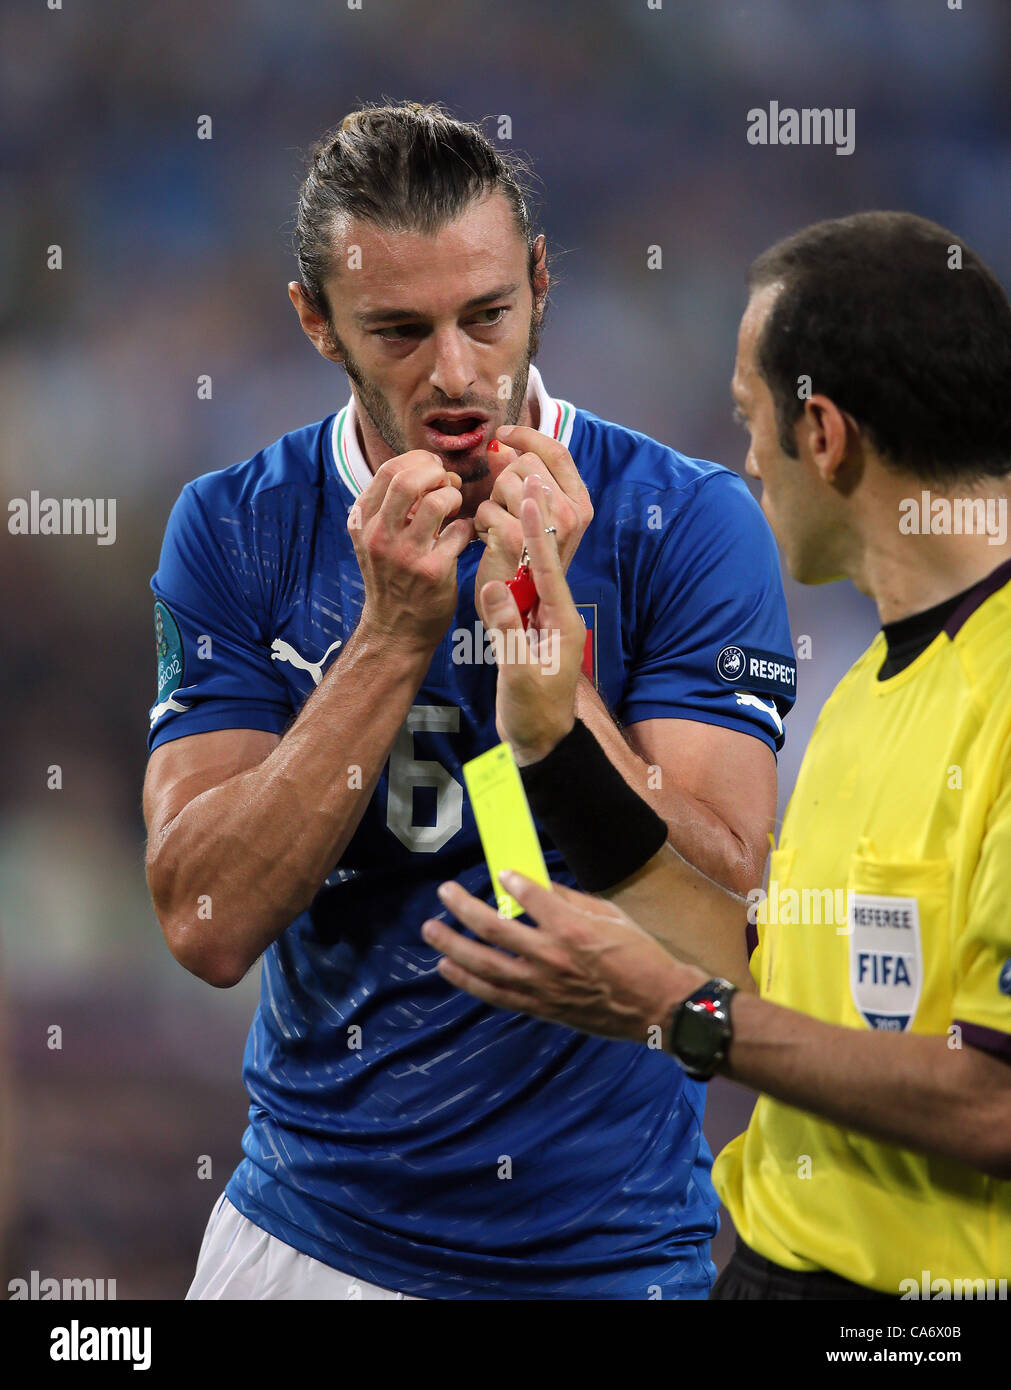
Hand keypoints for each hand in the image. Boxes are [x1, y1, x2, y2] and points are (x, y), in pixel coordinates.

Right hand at [348, 451, 474, 652]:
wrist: (395, 629)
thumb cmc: (392, 578)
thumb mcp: (374, 539)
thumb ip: (391, 505)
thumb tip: (430, 470)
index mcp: (362, 521)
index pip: (389, 470)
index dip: (418, 462)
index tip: (433, 472)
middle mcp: (379, 535)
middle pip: (410, 479)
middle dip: (437, 474)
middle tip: (447, 486)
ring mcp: (405, 554)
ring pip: (437, 501)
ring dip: (454, 498)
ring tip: (455, 510)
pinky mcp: (433, 572)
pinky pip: (460, 531)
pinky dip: (467, 527)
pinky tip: (463, 535)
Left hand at [422, 871, 701, 1043]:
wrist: (656, 1006)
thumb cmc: (639, 955)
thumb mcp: (610, 916)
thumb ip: (569, 900)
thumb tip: (535, 884)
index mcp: (573, 928)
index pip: (529, 896)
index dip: (510, 881)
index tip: (500, 872)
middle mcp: (551, 957)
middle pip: (494, 929)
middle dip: (463, 909)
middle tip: (443, 893)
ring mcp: (542, 986)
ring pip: (485, 965)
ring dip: (453, 946)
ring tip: (431, 930)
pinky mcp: (540, 1007)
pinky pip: (495, 994)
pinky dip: (468, 981)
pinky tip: (448, 968)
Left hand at [473, 427, 592, 626]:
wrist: (518, 612)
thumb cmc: (525, 561)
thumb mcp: (534, 516)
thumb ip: (522, 478)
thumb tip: (500, 445)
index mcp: (581, 505)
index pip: (556, 451)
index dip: (527, 436)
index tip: (504, 433)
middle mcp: (570, 515)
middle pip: (526, 463)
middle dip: (506, 479)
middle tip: (506, 510)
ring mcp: (545, 527)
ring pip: (503, 482)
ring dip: (493, 503)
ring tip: (501, 530)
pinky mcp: (514, 538)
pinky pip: (486, 508)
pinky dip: (481, 524)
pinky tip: (491, 544)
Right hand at [479, 477, 586, 762]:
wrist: (542, 738)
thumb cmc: (533, 714)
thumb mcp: (519, 676)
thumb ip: (507, 631)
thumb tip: (492, 589)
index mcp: (558, 618)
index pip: (546, 561)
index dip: (536, 523)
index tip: (528, 487)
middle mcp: (557, 604)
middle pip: (549, 540)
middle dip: (533, 498)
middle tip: (512, 455)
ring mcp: (545, 607)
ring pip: (536, 547)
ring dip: (522, 509)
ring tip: (505, 468)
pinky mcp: (531, 613)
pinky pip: (523, 566)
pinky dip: (511, 537)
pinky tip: (494, 515)